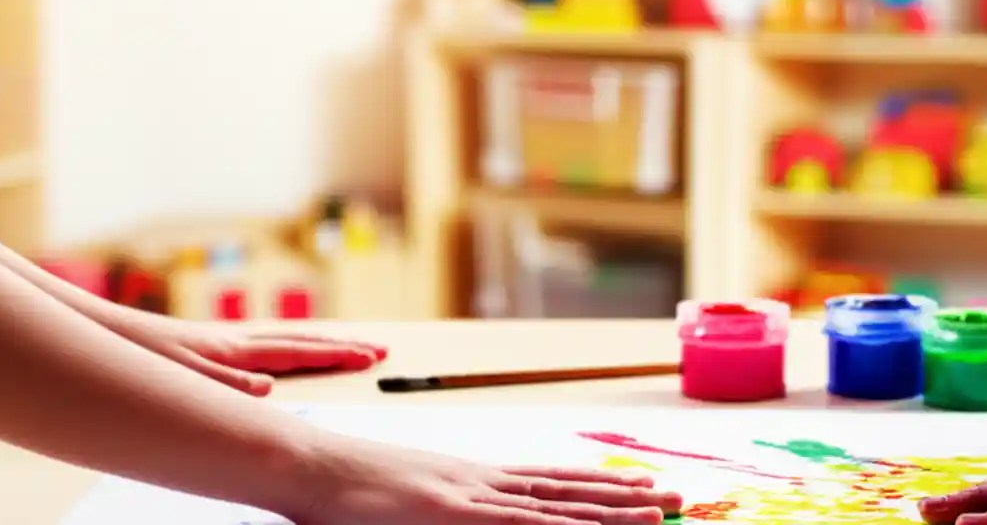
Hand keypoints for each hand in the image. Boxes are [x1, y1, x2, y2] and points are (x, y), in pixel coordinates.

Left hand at [103, 309, 385, 395]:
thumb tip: (270, 389)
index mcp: (234, 350)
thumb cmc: (133, 356)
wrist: (96, 332)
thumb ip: (226, 384)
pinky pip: (264, 348)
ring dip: (318, 347)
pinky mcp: (206, 349)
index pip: (299, 351)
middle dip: (341, 347)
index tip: (373, 357)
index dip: (338, 355)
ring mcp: (222, 343)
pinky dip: (289, 351)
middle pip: (301, 341)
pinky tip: (284, 363)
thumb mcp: (179, 377)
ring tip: (345, 351)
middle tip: (378, 351)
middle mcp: (234, 342)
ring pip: (283, 342)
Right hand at [290, 439, 682, 524]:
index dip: (597, 486)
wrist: (310, 467)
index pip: (549, 482)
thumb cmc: (346, 489)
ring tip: (660, 512)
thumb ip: (447, 513)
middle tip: (676, 498)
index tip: (638, 487)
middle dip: (624, 497)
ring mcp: (472, 496)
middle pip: (567, 489)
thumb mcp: (407, 504)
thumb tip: (465, 518)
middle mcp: (483, 482)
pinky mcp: (454, 514)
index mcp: (473, 479)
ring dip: (612, 511)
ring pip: (557, 505)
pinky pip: (521, 523)